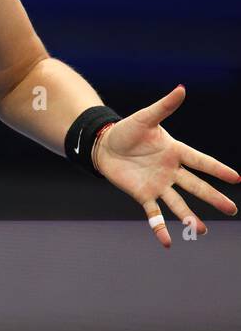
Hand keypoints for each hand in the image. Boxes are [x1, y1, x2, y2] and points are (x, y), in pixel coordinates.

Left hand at [93, 84, 239, 247]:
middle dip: (212, 198)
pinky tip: (167, 241)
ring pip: (178, 203)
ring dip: (189, 216)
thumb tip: (181, 88)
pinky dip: (159, 227)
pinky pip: (153, 214)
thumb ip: (163, 107)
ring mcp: (158, 184)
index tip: (236, 178)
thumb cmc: (126, 130)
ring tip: (201, 230)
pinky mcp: (142, 194)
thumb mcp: (145, 118)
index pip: (201, 161)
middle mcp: (171, 171)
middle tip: (231, 210)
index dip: (217, 169)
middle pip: (195, 186)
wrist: (103, 145)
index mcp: (175, 151)